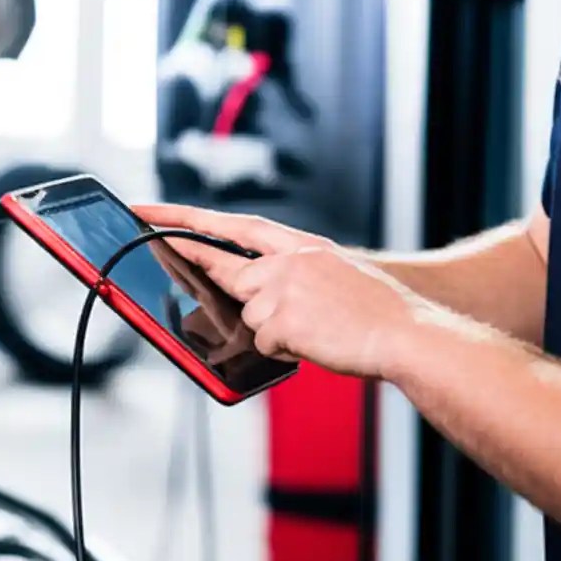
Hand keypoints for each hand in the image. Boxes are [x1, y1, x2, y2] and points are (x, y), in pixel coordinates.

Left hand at [133, 204, 432, 378]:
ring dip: (278, 330)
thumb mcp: (340, 277)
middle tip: (159, 245)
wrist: (407, 333)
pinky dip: (288, 350)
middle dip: (201, 268)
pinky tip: (320, 343)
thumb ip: (299, 278)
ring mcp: (281, 288)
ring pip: (251, 316)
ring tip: (321, 330)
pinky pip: (266, 343)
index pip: (235, 226)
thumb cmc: (381, 313)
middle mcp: (288, 260)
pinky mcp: (280, 319)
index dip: (189, 218)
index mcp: (304, 245)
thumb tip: (264, 300)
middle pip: (228, 271)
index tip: (152, 211)